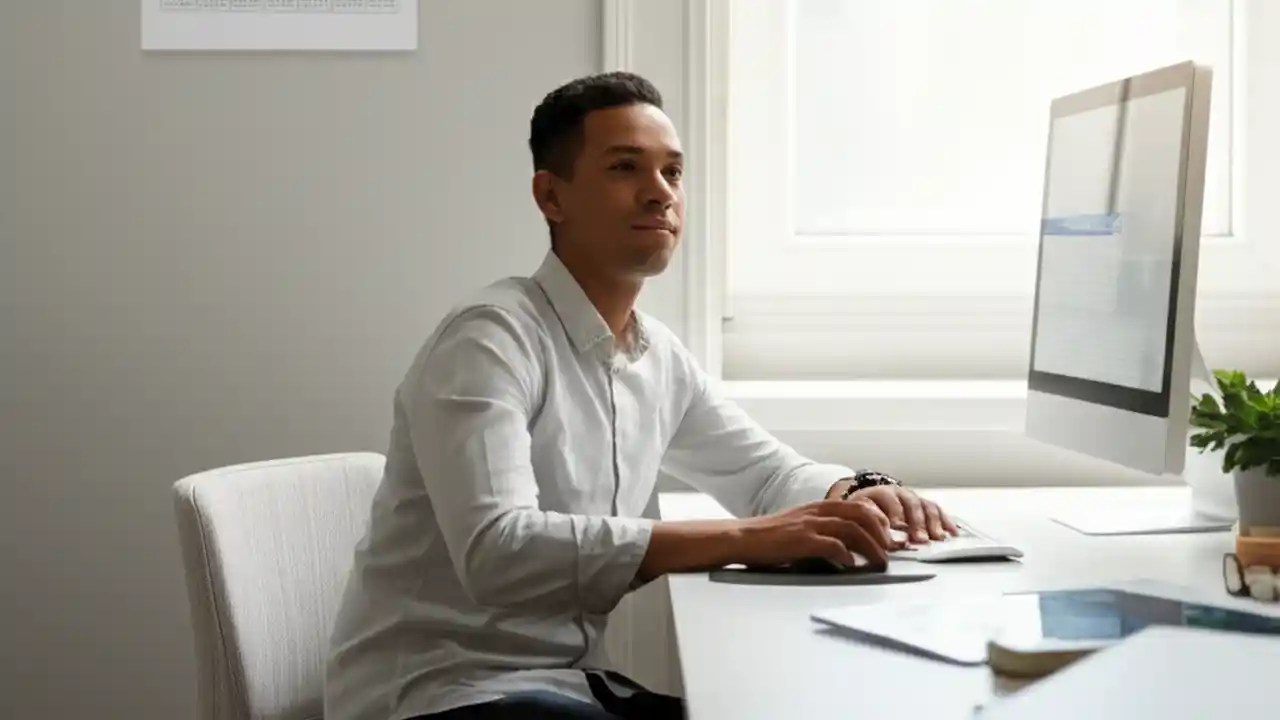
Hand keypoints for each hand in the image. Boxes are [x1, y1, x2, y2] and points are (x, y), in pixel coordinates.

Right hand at [733, 500, 898, 569]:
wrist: (742, 538)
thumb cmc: (770, 537)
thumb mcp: (800, 526)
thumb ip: (823, 531)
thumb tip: (849, 549)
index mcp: (820, 506)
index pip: (860, 506)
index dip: (881, 522)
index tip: (892, 539)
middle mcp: (818, 511)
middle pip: (863, 514)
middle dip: (882, 533)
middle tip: (891, 551)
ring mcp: (810, 524)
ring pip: (853, 529)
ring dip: (872, 547)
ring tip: (880, 562)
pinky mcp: (802, 540)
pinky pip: (833, 545)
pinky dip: (847, 555)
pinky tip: (852, 565)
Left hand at [838, 484, 958, 542]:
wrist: (867, 503)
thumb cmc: (861, 516)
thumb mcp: (855, 519)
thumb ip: (862, 529)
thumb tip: (870, 547)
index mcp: (875, 494)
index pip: (884, 501)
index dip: (891, 514)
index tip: (895, 530)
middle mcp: (896, 493)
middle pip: (908, 504)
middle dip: (915, 522)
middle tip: (919, 539)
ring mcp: (911, 498)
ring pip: (924, 506)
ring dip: (932, 523)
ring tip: (937, 538)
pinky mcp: (923, 505)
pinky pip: (937, 510)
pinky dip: (945, 521)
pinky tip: (952, 532)